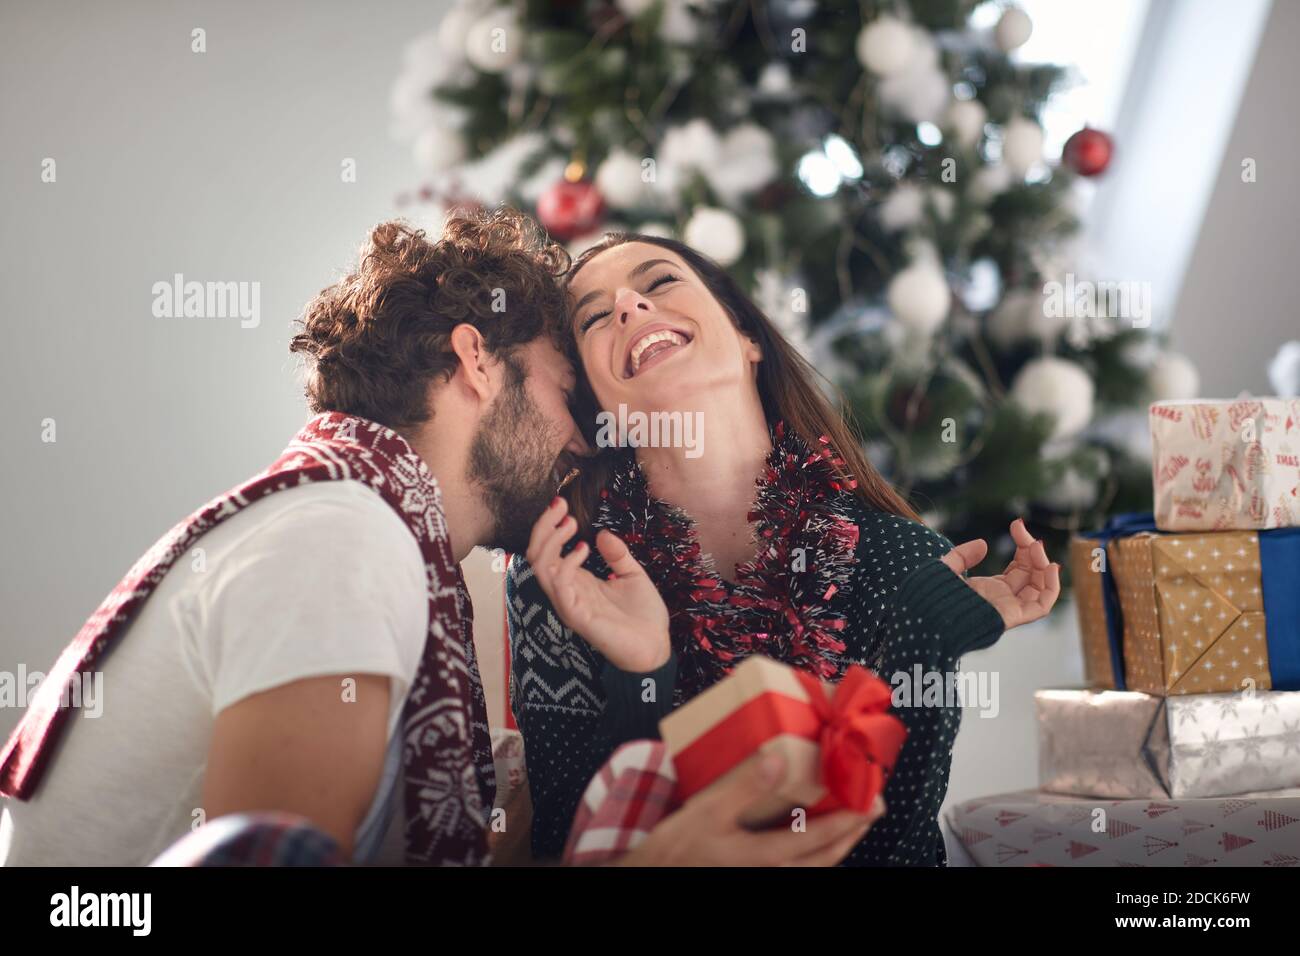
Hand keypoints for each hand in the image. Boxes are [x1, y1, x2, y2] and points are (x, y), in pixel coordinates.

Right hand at [525, 496, 670, 672]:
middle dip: (543, 527)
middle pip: (536, 556)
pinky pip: (561, 587)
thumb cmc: (643, 617)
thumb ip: (616, 555)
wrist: (655, 647)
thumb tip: (601, 533)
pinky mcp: (578, 616)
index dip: (549, 526)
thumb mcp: (632, 575)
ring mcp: (570, 604)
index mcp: (577, 581)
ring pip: (541, 568)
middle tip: (560, 505)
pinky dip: (568, 563)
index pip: (548, 551)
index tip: (561, 503)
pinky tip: (584, 548)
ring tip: (570, 522)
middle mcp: (567, 591)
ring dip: (551, 541)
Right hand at [616, 753, 884, 866]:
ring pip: (815, 867)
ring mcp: (765, 877)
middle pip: (828, 857)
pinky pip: (797, 868)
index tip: (872, 800)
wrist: (651, 876)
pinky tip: (808, 838)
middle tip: (872, 808)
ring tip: (849, 822)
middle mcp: (772, 873)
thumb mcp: (706, 811)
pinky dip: (813, 853)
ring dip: (837, 844)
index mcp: (765, 856)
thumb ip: (744, 786)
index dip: (851, 818)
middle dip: (854, 832)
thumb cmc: (675, 851)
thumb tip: (777, 760)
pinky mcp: (755, 874)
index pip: (822, 837)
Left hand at [940, 517, 1060, 629]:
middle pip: (1030, 574)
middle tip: (1021, 529)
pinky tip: (1051, 566)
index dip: (1023, 545)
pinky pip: (1041, 606)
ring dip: (1043, 564)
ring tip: (1036, 544)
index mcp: (990, 588)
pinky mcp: (1013, 616)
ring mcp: (1009, 608)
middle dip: (1032, 549)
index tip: (1017, 524)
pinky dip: (1051, 588)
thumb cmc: (932, 598)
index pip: (1018, 566)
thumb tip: (983, 544)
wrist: (928, 618)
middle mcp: (1003, 598)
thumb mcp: (947, 569)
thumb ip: (962, 556)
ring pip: (1039, 587)